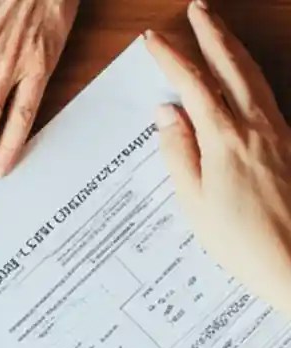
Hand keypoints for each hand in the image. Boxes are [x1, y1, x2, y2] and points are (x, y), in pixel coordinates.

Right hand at [147, 2, 290, 317]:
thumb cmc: (242, 242)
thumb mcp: (193, 202)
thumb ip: (178, 153)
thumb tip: (166, 114)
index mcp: (226, 139)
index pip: (193, 84)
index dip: (172, 56)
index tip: (153, 39)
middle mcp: (258, 127)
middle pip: (233, 66)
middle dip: (213, 34)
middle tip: (198, 9)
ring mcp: (280, 133)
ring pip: (255, 77)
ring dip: (235, 49)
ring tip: (219, 32)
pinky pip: (268, 98)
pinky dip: (250, 78)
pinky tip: (243, 80)